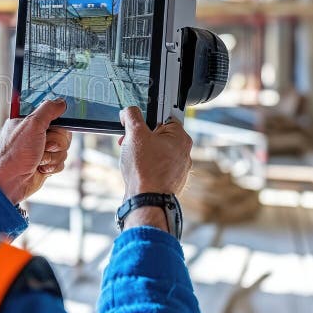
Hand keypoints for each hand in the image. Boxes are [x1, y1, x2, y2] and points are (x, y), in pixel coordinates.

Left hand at [0, 98, 71, 203]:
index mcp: (29, 119)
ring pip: (64, 148)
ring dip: (53, 156)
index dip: (57, 120)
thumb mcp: (31, 125)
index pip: (53, 112)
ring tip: (38, 159)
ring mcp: (41, 148)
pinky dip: (53, 166)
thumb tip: (61, 102)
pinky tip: (40, 168)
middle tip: (43, 145)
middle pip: (63, 131)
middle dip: (56, 142)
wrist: (10, 183)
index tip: (55, 126)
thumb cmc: (15, 154)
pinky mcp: (46, 163)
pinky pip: (62, 161)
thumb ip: (48, 110)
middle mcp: (35, 133)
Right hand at [117, 107, 192, 230]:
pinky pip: (156, 168)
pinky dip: (145, 167)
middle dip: (140, 138)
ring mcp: (178, 170)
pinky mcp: (170, 182)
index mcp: (181, 138)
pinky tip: (136, 172)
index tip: (137, 124)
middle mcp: (184, 153)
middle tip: (129, 143)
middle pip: (158, 136)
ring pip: (156, 153)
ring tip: (131, 159)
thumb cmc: (145, 168)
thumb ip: (132, 116)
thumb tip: (128, 112)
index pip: (165, 117)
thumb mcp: (135, 133)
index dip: (147, 119)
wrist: (146, 200)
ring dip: (141, 153)